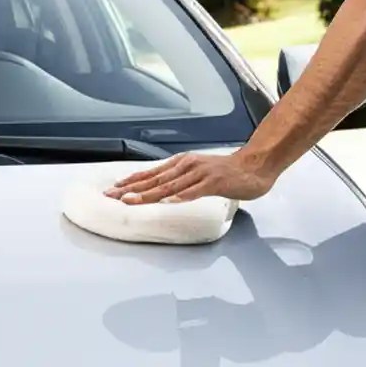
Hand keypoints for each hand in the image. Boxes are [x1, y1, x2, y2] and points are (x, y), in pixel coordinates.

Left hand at [104, 151, 275, 204]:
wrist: (254, 165)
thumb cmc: (227, 172)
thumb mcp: (198, 172)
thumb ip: (181, 180)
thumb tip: (161, 191)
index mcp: (181, 164)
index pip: (150, 173)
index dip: (131, 181)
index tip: (113, 189)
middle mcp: (186, 166)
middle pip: (154, 179)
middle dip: (131, 188)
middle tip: (111, 196)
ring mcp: (200, 173)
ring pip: (169, 186)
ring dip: (148, 194)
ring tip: (130, 201)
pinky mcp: (214, 182)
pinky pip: (194, 191)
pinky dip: (179, 197)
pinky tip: (167, 202)